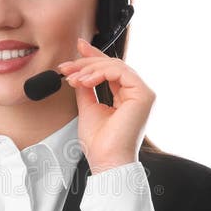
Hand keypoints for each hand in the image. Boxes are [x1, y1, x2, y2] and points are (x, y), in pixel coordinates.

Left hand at [57, 37, 155, 173]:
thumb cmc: (100, 144)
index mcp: (128, 98)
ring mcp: (143, 94)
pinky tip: (84, 81)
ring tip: (73, 78)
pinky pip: (120, 72)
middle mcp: (138, 94)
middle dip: (87, 62)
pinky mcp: (143, 95)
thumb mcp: (89, 108)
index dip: (95, 58)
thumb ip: (87, 89)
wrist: (106, 161)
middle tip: (67, 66)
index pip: (112, 71)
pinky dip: (100, 72)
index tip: (78, 49)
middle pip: (113, 65)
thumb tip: (80, 72)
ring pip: (115, 66)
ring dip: (89, 69)